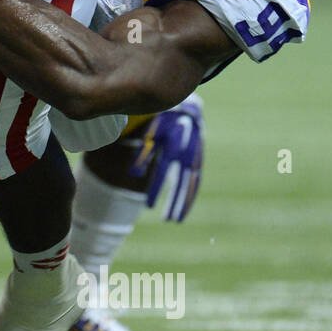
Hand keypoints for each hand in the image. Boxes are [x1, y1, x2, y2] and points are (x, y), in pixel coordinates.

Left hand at [127, 96, 203, 221]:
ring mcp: (195, 157)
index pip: (163, 171)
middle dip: (174, 202)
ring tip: (176, 220)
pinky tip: (185, 207)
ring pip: (191, 184)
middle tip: (167, 220)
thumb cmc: (162, 122)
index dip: (156, 189)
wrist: (186, 110)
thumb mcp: (151, 133)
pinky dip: (190, 194)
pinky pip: (196, 180)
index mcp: (172, 144)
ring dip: (184, 202)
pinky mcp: (198, 160)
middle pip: (181, 182)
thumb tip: (133, 175)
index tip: (149, 206)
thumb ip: (143, 153)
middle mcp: (186, 152)